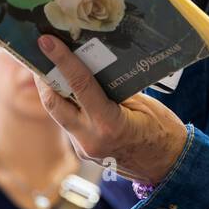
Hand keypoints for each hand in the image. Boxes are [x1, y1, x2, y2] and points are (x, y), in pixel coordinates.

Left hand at [32, 35, 187, 184]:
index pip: (79, 86)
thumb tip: (90, 66)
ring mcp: (84, 149)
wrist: (168, 167)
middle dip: (43, 77)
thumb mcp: (142, 103)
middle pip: (54, 103)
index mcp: (109, 124)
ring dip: (53, 91)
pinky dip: (67, 104)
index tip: (46, 41)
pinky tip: (70, 90)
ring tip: (51, 66)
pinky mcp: (82, 151)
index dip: (61, 60)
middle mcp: (90, 139)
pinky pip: (68, 122)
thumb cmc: (162, 132)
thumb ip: (113, 89)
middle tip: (40, 53)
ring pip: (58, 114)